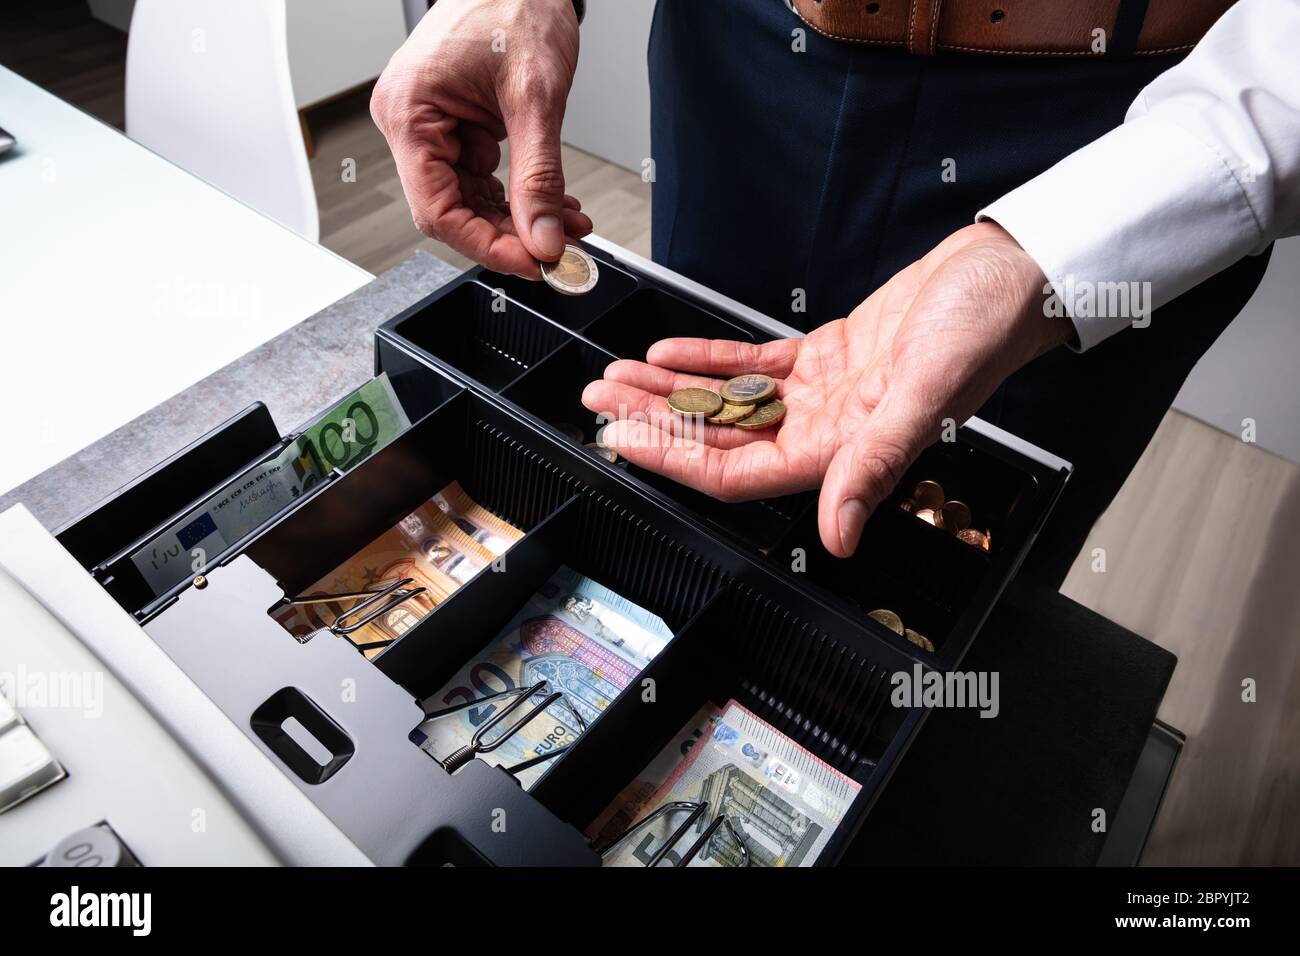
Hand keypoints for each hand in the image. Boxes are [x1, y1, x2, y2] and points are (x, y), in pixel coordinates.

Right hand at [371, 0, 592, 277]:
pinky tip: (555, 206)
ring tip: (568, 227)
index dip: (486, 245)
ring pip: (472, 200)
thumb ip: (539, 177)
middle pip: (453, 211)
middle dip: (511, 235)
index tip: (532, 262)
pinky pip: (483, 179)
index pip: (437, 211)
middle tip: (558, 252)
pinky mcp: (456, 127)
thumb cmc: (515, 4)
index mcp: (410, 114)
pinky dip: (520, 196)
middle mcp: (410, 123)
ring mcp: (431, 126)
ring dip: (521, 220)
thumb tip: (543, 237)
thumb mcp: (536, 98)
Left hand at [581, 223, 1072, 556]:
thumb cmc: (979, 334)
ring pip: (728, 401)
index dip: (673, 460)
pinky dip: (709, 360)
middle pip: (719, 436)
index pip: (737, 471)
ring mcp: (822, 394)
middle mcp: (825, 431)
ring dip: (671, 390)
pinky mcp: (826, 356)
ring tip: (615, 375)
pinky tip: (667, 353)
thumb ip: (875, 465)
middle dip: (655, 421)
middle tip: (598, 400)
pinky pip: (755, 365)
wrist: (1005, 277)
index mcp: (844, 452)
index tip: (620, 438)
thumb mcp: (923, 396)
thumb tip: (838, 537)